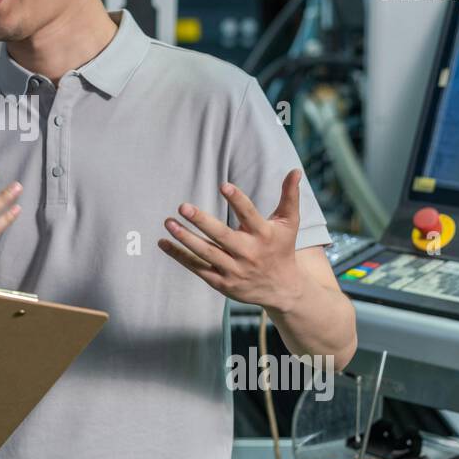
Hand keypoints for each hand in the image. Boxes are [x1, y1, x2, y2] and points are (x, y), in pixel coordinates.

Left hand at [158, 169, 304, 311]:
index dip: (237, 200)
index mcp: (264, 235)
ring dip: (185, 238)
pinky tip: (164, 243)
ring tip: (168, 222)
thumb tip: (295, 170)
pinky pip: (197, 268)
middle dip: (202, 221)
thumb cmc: (282, 248)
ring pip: (206, 253)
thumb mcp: (289, 223)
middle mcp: (248, 253)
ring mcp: (234, 270)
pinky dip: (180, 256)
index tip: (223, 185)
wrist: (282, 289)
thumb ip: (290, 196)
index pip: (249, 215)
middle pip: (222, 236)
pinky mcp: (222, 282)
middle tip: (183, 206)